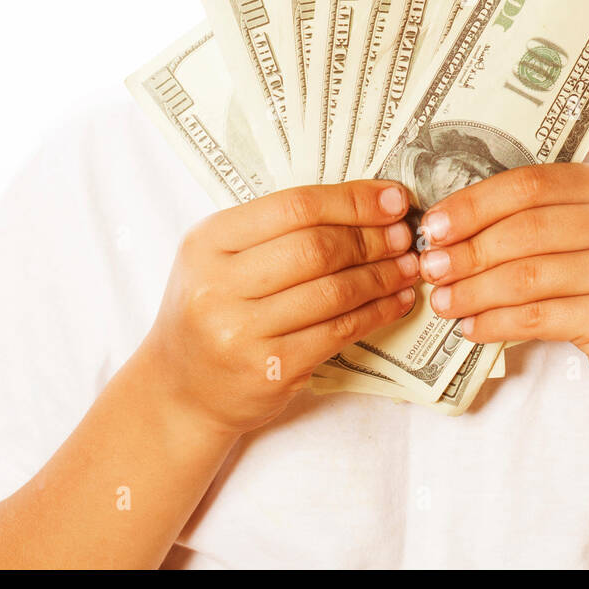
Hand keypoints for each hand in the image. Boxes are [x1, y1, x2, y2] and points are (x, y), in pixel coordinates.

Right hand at [143, 180, 419, 437]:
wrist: (179, 390)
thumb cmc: (214, 309)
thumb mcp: (223, 256)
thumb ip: (278, 229)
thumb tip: (367, 203)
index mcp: (208, 241)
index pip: (294, 207)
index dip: (352, 201)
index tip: (393, 198)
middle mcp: (218, 284)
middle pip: (316, 248)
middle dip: (372, 239)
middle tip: (406, 235)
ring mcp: (241, 332)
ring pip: (333, 292)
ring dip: (382, 276)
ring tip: (409, 266)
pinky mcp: (269, 370)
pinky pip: (337, 332)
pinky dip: (376, 313)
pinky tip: (396, 301)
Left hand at [416, 162, 588, 400]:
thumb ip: (539, 218)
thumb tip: (448, 225)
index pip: (531, 184)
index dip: (474, 204)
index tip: (433, 225)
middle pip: (525, 230)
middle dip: (467, 250)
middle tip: (429, 267)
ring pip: (527, 276)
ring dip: (473, 291)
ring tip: (442, 301)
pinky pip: (539, 317)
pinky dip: (495, 323)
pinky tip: (471, 327)